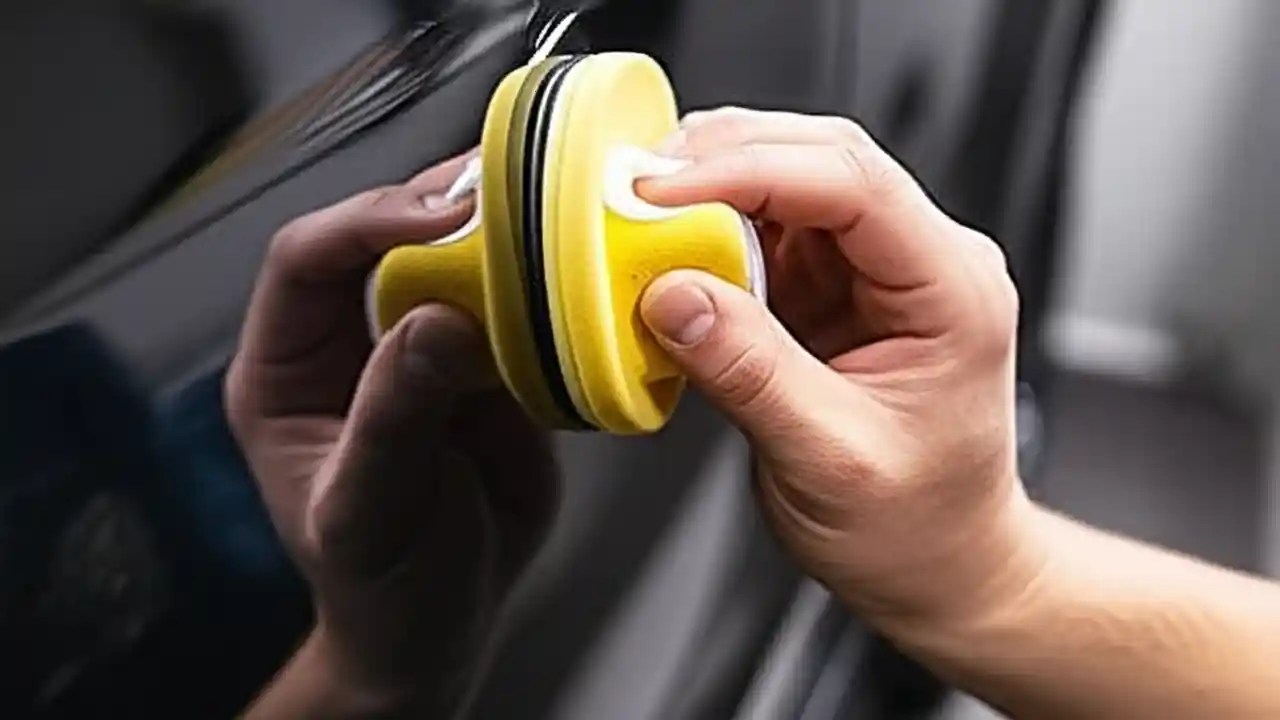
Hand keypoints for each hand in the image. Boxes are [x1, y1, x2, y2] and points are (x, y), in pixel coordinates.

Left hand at [225, 151, 555, 716]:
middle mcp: (356, 343)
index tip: (439, 218)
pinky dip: (554, 295)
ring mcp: (427, 352)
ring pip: (462, 265)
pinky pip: (520, 312)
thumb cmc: (378, 586)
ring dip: (510, 242)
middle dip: (448, 210)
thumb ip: (394, 414)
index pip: (310, 257)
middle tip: (514, 193)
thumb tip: (438, 320)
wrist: (442, 628)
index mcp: (290, 367)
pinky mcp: (491, 370)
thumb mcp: (369, 511)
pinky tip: (585, 283)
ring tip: (559, 220)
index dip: (370, 221)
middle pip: (391, 239)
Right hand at [637, 109, 1042, 635]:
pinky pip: (766, 231)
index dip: (752, 170)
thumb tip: (674, 296)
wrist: (939, 563)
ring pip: (789, 182)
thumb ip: (751, 374)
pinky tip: (673, 251)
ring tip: (643, 216)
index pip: (854, 185)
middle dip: (723, 160)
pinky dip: (710, 230)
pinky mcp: (831, 288)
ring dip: (712, 188)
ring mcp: (873, 270)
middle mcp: (922, 261)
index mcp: (952, 289)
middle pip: (821, 159)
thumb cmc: (916, 525)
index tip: (665, 191)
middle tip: (637, 187)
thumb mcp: (830, 461)